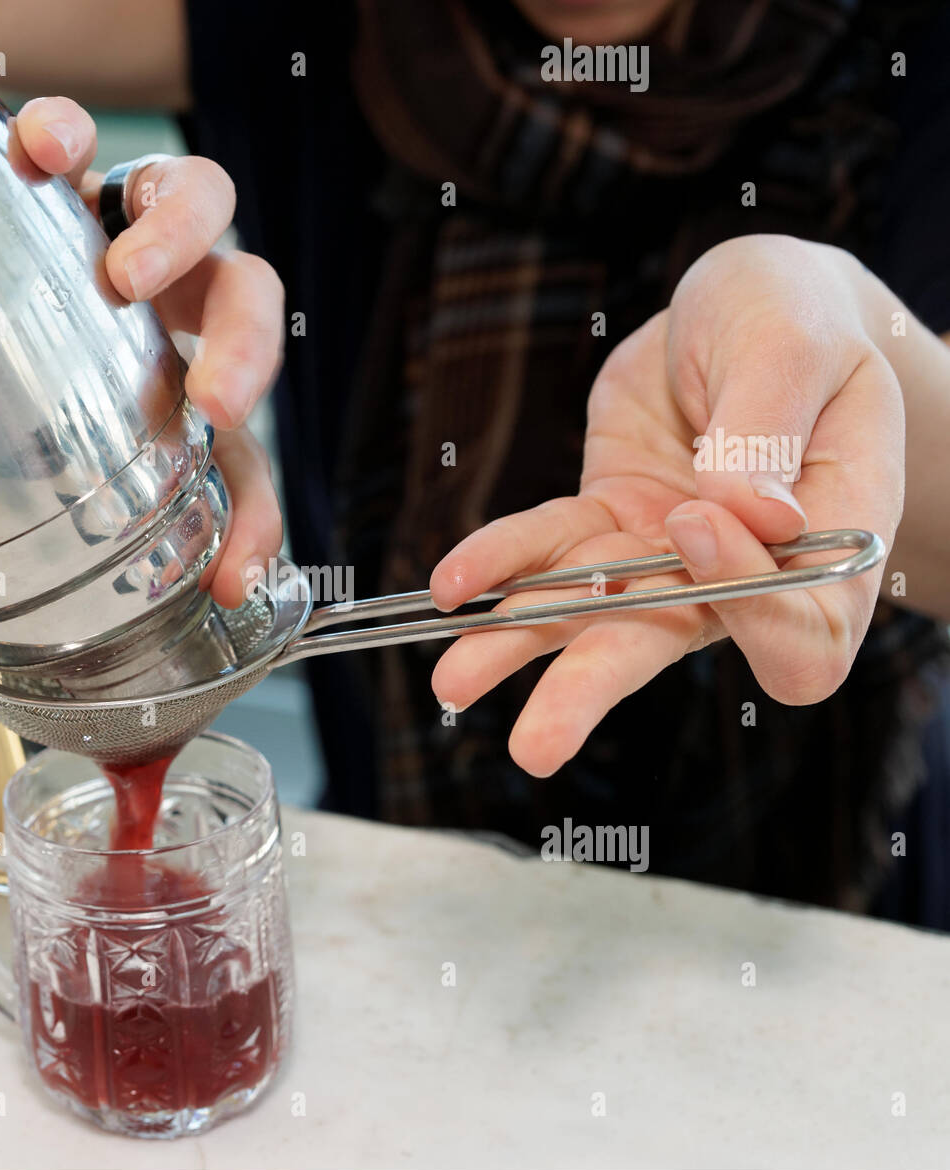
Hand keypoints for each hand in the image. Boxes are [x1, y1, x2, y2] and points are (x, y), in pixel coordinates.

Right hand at [0, 96, 283, 608]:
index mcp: (170, 398)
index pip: (238, 460)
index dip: (249, 521)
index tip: (229, 578)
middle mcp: (164, 309)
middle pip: (246, 304)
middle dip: (246, 356)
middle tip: (211, 403)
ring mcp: (120, 228)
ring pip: (199, 199)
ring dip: (178, 233)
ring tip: (122, 274)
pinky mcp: (64, 168)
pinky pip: (83, 137)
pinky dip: (66, 136)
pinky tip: (38, 153)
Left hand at [430, 235, 902, 777]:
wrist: (745, 309)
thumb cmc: (795, 317)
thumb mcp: (794, 339)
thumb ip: (769, 424)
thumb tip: (747, 517)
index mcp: (832, 537)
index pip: (804, 625)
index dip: (750, 601)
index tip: (697, 519)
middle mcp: (744, 568)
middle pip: (673, 643)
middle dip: (593, 688)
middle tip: (532, 746)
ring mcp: (667, 553)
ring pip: (589, 611)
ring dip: (516, 645)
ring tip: (452, 683)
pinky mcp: (609, 522)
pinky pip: (549, 546)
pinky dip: (498, 560)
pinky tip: (453, 582)